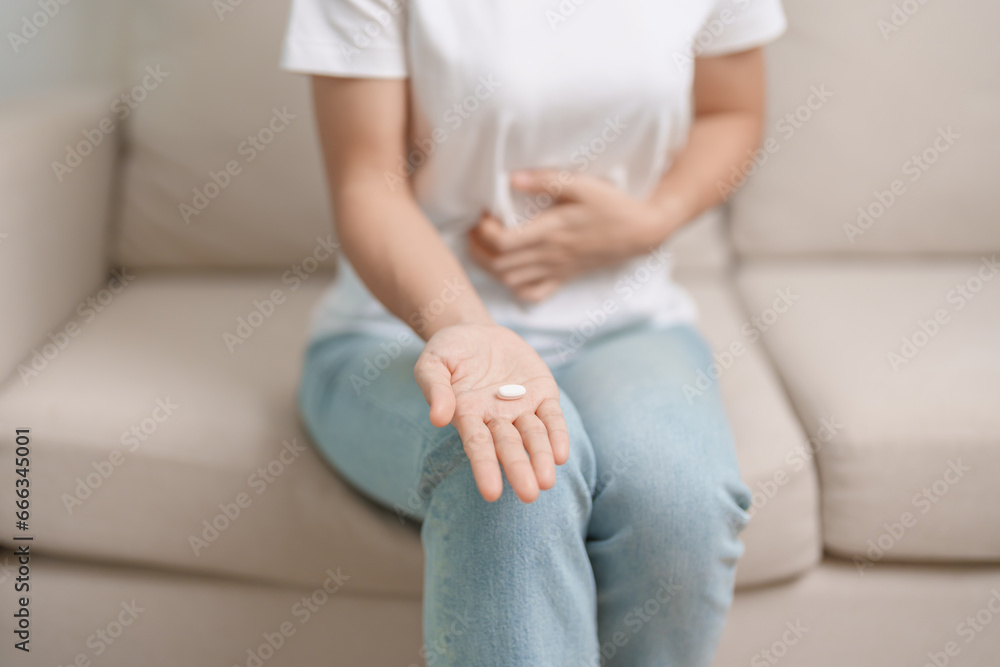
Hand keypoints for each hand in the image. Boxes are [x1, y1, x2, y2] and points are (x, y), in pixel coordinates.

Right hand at [414, 323, 569, 502]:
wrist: (475, 332)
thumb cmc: (448, 352)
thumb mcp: (432, 363)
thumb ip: (435, 388)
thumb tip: (438, 418)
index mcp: (467, 415)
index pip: (477, 446)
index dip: (485, 467)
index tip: (491, 493)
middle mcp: (496, 418)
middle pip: (509, 446)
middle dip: (519, 469)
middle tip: (530, 494)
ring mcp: (521, 407)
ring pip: (534, 435)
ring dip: (541, 457)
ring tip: (548, 481)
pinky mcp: (542, 393)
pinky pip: (552, 416)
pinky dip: (558, 434)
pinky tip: (561, 454)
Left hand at [468, 169, 676, 301]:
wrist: (641, 231)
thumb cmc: (612, 204)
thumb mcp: (583, 184)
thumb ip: (547, 180)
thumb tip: (513, 177)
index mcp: (552, 231)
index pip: (503, 242)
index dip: (483, 231)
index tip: (482, 214)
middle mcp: (550, 255)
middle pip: (499, 264)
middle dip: (477, 248)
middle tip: (473, 229)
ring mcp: (556, 270)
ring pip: (509, 280)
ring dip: (489, 267)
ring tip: (484, 246)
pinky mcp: (563, 277)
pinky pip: (532, 294)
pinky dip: (513, 286)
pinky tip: (509, 270)